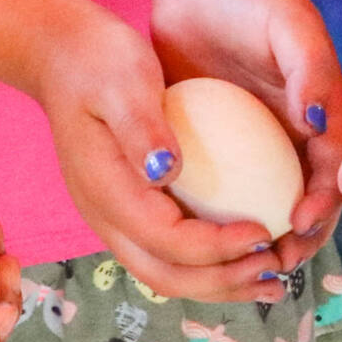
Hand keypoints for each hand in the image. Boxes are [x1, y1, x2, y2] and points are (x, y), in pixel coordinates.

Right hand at [25, 1, 287, 303]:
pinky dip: (212, 265)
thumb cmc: (99, 61)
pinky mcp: (131, 211)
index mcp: (107, 191)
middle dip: (224, 282)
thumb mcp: (123, 81)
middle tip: (277, 269)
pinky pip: (171, 254)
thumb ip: (142, 127)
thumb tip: (167, 171)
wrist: (64, 58)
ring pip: (169, 274)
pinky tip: (250, 252)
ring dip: (222, 284)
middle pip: (167, 276)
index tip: (264, 231)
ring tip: (272, 278)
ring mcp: (116, 219)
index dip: (218, 247)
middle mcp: (107, 217)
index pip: (167, 241)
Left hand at [152, 0, 341, 267]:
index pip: (337, 172)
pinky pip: (221, 186)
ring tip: (238, 260)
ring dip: (258, 234)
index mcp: (323, 113)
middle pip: (306, 199)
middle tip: (272, 261)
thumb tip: (317, 124)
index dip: (327, 205)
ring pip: (263, 201)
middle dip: (298, 238)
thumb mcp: (292, 28)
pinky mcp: (217, 141)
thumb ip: (311, 70)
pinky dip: (217, 213)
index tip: (299, 225)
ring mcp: (256, 141)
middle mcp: (295, 134)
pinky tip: (195, 234)